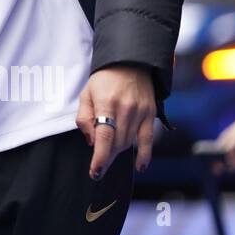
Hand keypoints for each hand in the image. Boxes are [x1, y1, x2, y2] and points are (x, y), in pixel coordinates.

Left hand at [76, 64, 156, 178]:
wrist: (129, 63)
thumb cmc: (103, 80)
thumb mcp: (86, 94)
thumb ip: (84, 118)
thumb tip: (91, 142)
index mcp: (106, 102)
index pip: (104, 136)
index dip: (100, 157)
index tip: (95, 171)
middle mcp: (126, 108)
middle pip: (116, 142)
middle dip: (106, 157)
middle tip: (98, 166)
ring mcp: (140, 112)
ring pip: (129, 143)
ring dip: (118, 153)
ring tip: (109, 154)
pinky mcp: (150, 115)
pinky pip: (148, 140)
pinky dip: (144, 155)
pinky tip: (140, 166)